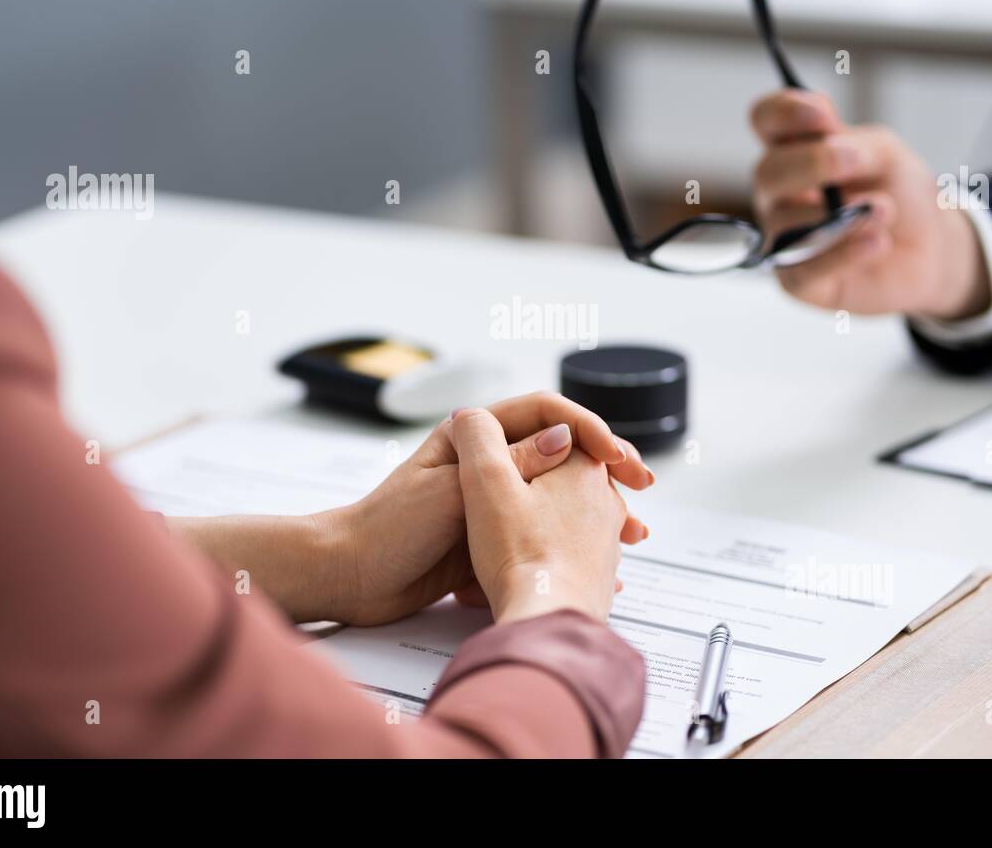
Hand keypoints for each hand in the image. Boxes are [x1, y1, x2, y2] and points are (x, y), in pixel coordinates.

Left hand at [328, 393, 651, 624]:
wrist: (351, 577)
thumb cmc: (389, 527)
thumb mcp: (455, 492)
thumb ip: (510, 465)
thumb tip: (565, 438)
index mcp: (475, 435)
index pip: (546, 413)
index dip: (588, 429)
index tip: (617, 457)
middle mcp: (488, 462)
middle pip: (560, 455)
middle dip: (604, 472)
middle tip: (640, 491)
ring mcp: (491, 500)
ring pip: (557, 497)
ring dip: (596, 513)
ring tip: (631, 536)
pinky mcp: (490, 537)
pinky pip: (541, 534)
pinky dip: (571, 547)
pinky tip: (600, 565)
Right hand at [749, 89, 991, 319]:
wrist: (931, 250)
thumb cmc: (900, 195)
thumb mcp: (886, 156)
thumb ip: (855, 146)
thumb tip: (829, 145)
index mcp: (795, 150)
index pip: (766, 120)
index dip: (783, 112)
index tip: (822, 115)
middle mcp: (780, 194)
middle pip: (766, 173)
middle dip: (810, 164)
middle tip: (853, 162)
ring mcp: (785, 238)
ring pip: (782, 225)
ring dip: (836, 216)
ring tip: (884, 211)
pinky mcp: (799, 281)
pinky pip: (802, 270)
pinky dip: (842, 255)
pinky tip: (877, 243)